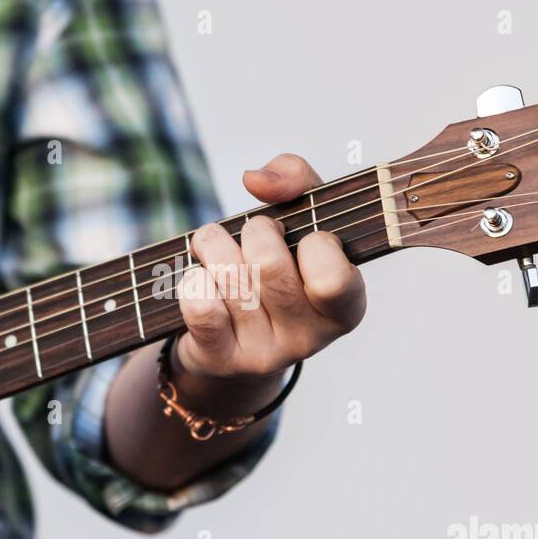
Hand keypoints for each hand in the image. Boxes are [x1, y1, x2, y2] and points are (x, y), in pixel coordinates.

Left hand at [176, 153, 366, 380]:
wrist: (234, 335)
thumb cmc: (277, 263)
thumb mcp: (301, 215)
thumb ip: (294, 178)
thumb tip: (257, 180)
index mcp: (345, 306)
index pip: (333, 278)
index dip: (314, 243)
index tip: (306, 237)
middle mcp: (310, 338)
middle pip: (270, 267)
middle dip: (254, 231)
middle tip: (253, 232)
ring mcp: (266, 355)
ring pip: (230, 279)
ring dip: (214, 245)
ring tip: (215, 244)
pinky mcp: (222, 360)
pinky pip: (200, 306)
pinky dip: (192, 278)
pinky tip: (199, 276)